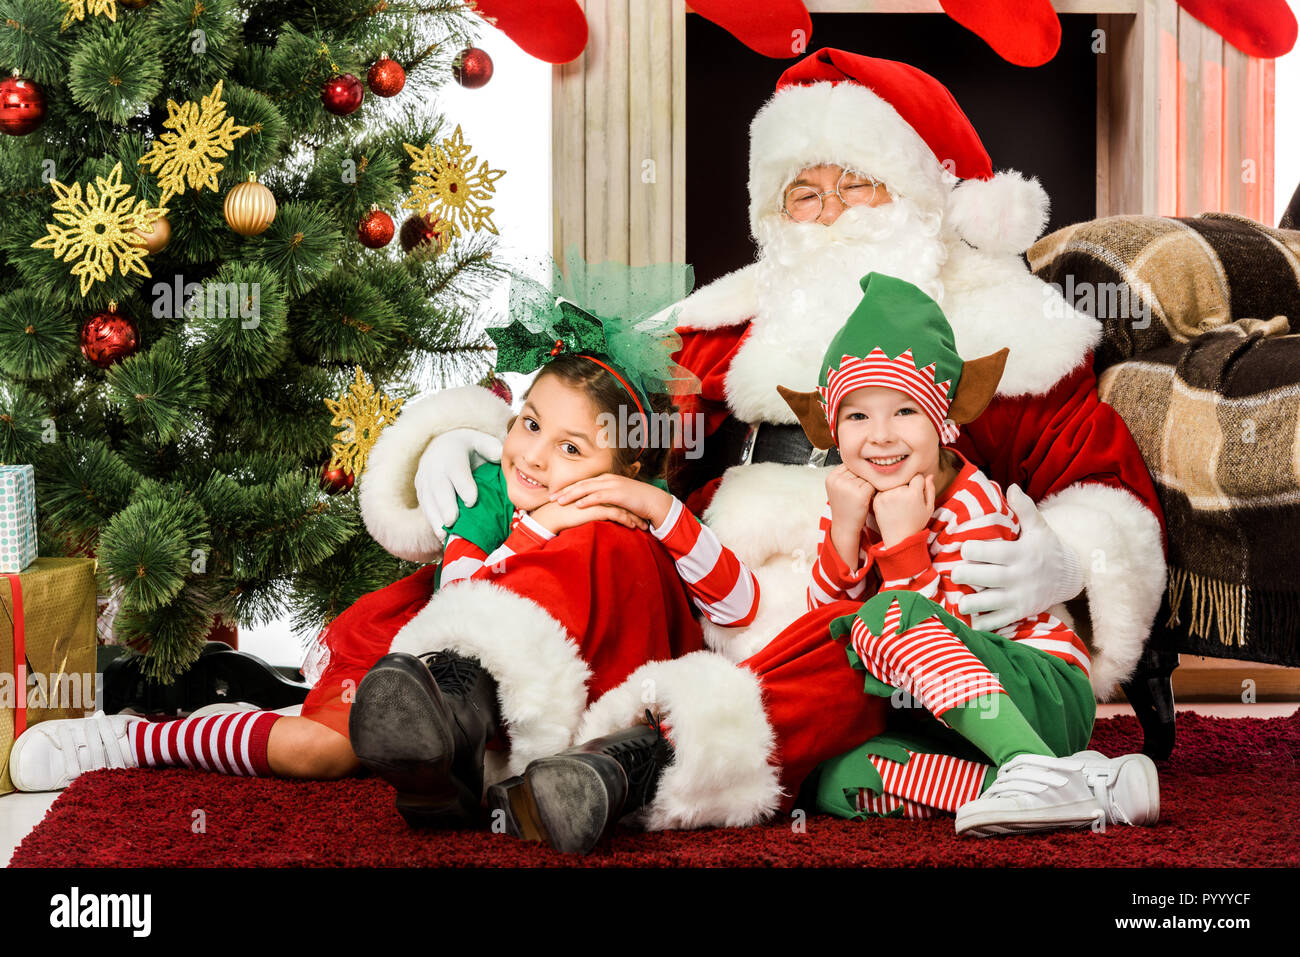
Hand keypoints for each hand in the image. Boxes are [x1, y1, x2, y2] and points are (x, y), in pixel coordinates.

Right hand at [414, 428, 502, 538]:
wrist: (441, 446)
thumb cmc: (468, 447)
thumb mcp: (480, 441)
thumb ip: (490, 447)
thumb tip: (499, 454)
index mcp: (452, 455)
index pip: (457, 471)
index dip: (464, 486)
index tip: (471, 501)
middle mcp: (434, 468)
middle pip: (439, 488)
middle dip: (445, 506)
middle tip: (452, 521)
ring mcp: (424, 481)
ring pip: (428, 501)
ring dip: (436, 520)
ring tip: (445, 536)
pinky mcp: (420, 493)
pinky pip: (425, 509)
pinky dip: (433, 523)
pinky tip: (442, 538)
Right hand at [528, 500, 648, 534]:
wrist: (553, 516)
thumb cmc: (563, 514)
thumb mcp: (581, 511)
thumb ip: (590, 510)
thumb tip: (599, 517)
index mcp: (596, 493)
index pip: (617, 499)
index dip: (628, 507)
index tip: (637, 515)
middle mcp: (600, 494)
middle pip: (623, 502)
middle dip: (635, 512)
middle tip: (645, 521)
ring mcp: (599, 500)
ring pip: (623, 508)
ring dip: (634, 518)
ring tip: (643, 526)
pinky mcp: (598, 508)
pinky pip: (617, 515)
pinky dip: (626, 520)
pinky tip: (633, 527)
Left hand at [549, 473, 673, 527]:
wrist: (654, 501)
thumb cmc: (635, 502)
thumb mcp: (617, 498)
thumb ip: (605, 500)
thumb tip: (593, 507)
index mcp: (605, 479)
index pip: (582, 483)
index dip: (567, 489)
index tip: (554, 495)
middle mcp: (607, 479)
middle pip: (581, 484)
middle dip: (564, 491)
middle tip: (549, 498)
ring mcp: (612, 485)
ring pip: (587, 489)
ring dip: (571, 495)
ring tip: (559, 502)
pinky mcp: (618, 493)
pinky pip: (599, 496)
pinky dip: (588, 500)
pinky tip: (578, 505)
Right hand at [826, 465, 875, 569]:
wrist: (845, 527)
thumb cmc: (844, 507)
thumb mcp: (838, 488)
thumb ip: (845, 474)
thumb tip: (861, 458)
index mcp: (831, 477)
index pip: (850, 464)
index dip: (855, 473)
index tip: (854, 484)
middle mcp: (838, 480)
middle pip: (858, 469)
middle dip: (862, 478)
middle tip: (859, 491)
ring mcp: (849, 486)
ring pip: (866, 476)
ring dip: (869, 483)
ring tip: (863, 496)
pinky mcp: (861, 493)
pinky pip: (873, 484)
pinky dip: (874, 490)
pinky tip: (868, 498)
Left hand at [871, 473, 934, 547]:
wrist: (899, 538)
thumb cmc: (916, 523)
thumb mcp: (929, 508)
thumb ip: (930, 490)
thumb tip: (929, 475)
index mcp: (913, 493)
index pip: (917, 476)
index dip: (918, 483)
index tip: (917, 492)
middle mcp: (899, 492)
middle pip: (904, 479)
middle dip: (906, 486)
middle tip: (907, 501)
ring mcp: (886, 495)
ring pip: (893, 483)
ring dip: (896, 489)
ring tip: (899, 504)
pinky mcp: (877, 500)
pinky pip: (883, 489)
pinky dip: (886, 494)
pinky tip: (891, 506)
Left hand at [950, 484, 1084, 631]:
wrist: (1069, 576)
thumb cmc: (1047, 548)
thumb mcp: (1039, 527)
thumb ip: (1025, 508)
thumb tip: (1011, 487)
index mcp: (1019, 553)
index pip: (988, 552)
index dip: (970, 550)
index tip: (963, 549)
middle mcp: (1018, 576)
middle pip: (983, 577)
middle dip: (963, 576)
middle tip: (954, 573)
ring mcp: (1019, 597)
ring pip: (987, 602)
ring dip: (969, 603)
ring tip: (959, 600)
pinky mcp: (1020, 612)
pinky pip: (998, 621)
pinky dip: (982, 623)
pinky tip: (971, 619)